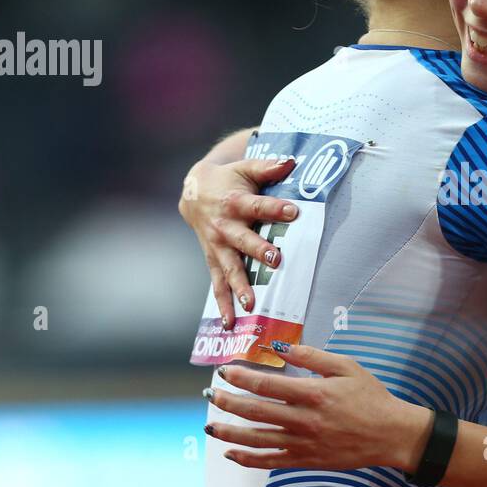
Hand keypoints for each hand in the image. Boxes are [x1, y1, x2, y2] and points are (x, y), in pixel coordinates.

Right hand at [179, 157, 298, 328]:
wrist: (193, 192)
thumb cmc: (229, 180)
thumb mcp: (246, 168)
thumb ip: (268, 167)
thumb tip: (291, 162)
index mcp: (234, 202)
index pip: (258, 206)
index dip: (275, 208)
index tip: (293, 212)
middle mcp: (224, 227)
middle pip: (243, 240)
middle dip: (257, 250)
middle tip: (275, 260)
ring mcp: (217, 247)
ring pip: (229, 269)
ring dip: (239, 287)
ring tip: (251, 303)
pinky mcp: (213, 260)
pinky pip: (217, 286)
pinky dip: (222, 305)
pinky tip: (230, 325)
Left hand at [203, 347, 433, 471]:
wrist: (391, 434)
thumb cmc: (371, 397)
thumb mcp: (347, 367)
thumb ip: (313, 356)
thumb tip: (282, 346)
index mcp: (314, 394)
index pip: (267, 385)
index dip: (241, 377)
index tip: (225, 371)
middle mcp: (305, 420)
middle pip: (256, 412)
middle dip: (228, 402)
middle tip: (210, 394)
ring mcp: (304, 443)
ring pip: (258, 439)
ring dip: (230, 432)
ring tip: (210, 425)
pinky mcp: (307, 460)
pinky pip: (271, 462)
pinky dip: (248, 459)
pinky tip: (231, 453)